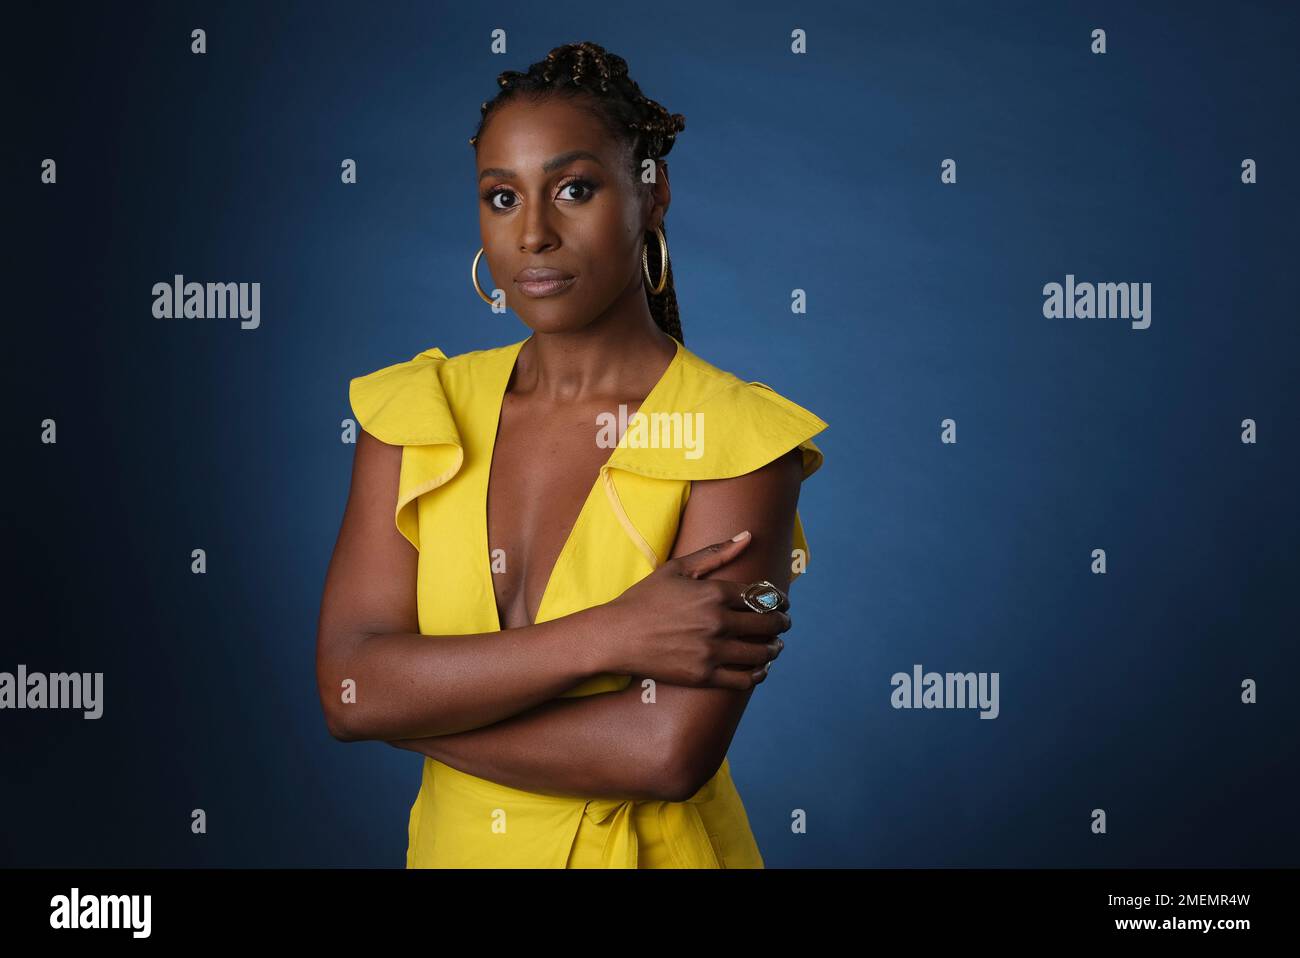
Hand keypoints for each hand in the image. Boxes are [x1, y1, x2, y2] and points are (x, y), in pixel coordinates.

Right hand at [598, 531, 788, 689]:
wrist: (616, 636)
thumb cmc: (644, 599)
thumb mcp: (678, 569)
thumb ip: (716, 553)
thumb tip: (748, 536)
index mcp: (714, 593)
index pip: (762, 596)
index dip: (778, 599)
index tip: (782, 602)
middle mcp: (717, 622)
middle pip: (767, 624)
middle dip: (782, 623)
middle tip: (783, 624)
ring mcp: (711, 650)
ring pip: (760, 653)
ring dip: (773, 649)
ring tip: (774, 647)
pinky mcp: (703, 675)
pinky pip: (743, 679)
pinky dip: (757, 674)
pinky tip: (758, 669)